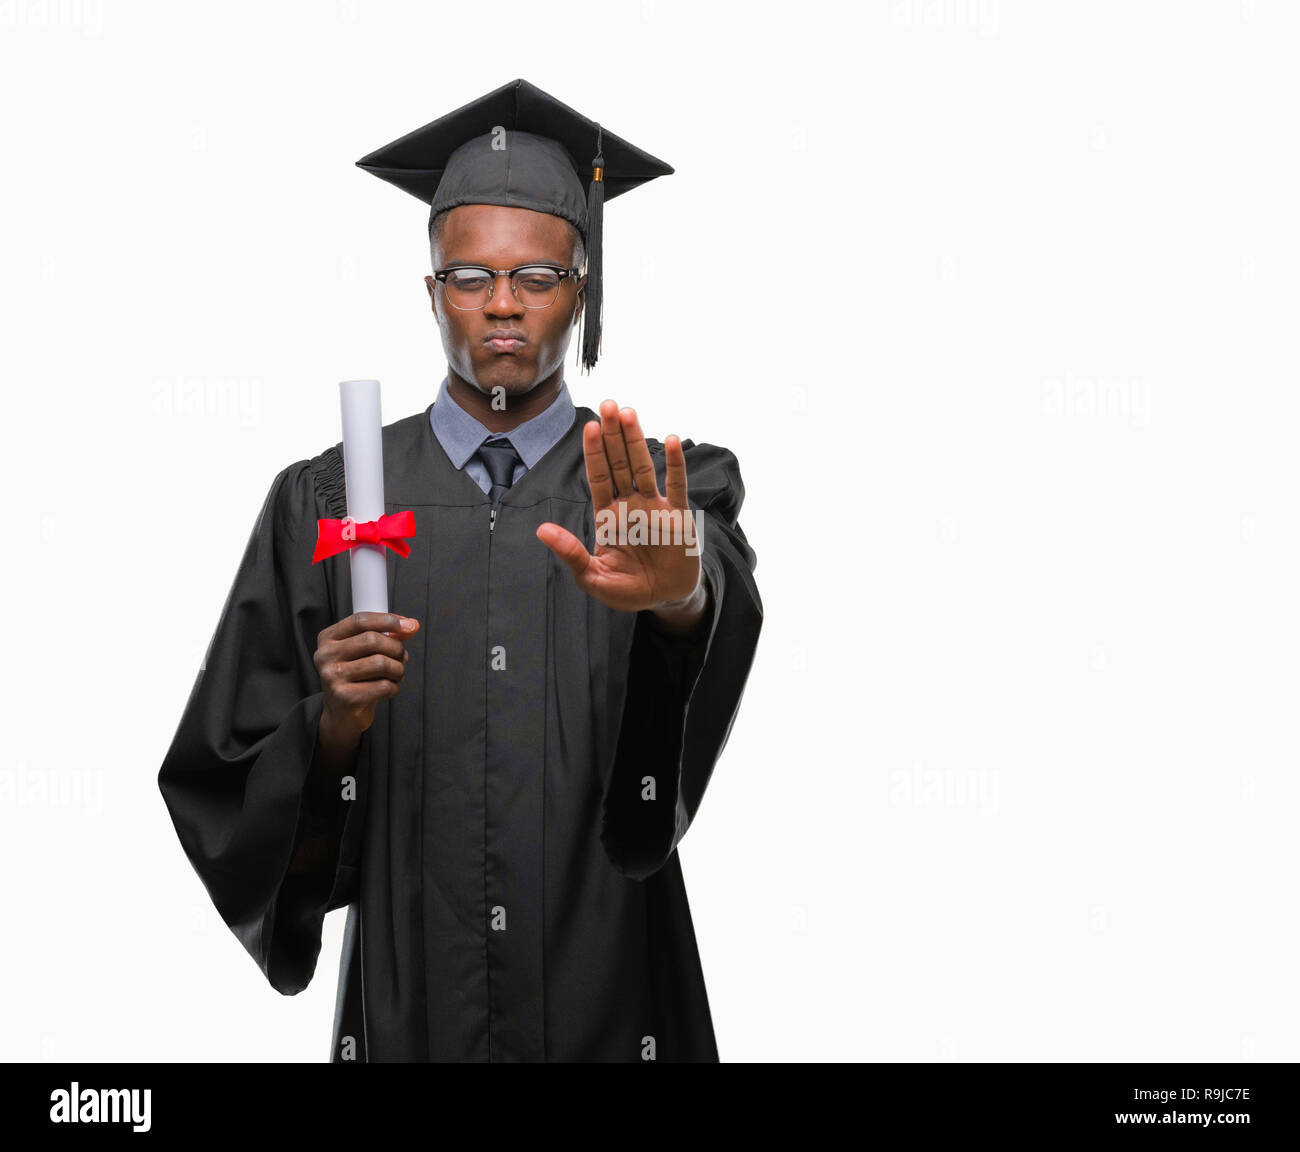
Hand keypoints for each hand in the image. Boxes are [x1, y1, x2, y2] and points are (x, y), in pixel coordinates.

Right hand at [313, 611, 418, 750]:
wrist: (341, 715)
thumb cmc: (356, 678)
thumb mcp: (366, 652)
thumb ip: (388, 635)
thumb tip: (412, 625)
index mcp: (328, 638)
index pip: (361, 620)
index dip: (389, 620)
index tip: (409, 625)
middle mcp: (325, 656)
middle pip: (373, 640)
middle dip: (396, 648)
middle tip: (402, 657)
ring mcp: (333, 677)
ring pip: (381, 663)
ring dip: (398, 669)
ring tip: (396, 674)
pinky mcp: (345, 698)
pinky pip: (383, 686)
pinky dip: (394, 687)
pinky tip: (389, 689)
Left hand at [536, 399, 701, 614]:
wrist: (665, 599)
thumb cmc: (627, 589)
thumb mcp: (593, 577)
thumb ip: (571, 553)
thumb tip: (542, 530)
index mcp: (607, 515)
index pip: (598, 477)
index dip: (594, 452)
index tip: (589, 427)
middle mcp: (629, 504)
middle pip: (619, 463)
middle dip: (612, 435)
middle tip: (607, 405)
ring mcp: (654, 507)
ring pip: (643, 467)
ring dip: (636, 440)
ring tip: (628, 413)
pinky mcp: (678, 516)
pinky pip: (676, 485)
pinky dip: (673, 464)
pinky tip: (669, 441)